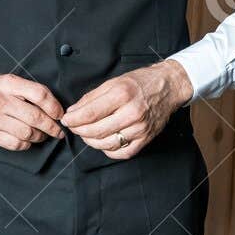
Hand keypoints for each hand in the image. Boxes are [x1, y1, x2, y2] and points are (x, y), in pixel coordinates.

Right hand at [0, 72, 64, 150]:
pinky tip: (27, 139)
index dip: (54, 106)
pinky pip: (16, 144)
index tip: (60, 114)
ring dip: (40, 136)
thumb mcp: (10, 81)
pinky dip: (26, 144)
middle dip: (52, 127)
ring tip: (43, 134)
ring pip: (28, 133)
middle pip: (36, 117)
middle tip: (58, 130)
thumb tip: (55, 108)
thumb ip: (30, 90)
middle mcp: (1, 101)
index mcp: (9, 84)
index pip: (39, 94)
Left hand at [60, 59, 192, 159]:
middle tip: (74, 127)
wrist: (169, 86)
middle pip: (96, 131)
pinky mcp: (146, 139)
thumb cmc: (140, 82)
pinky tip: (104, 142)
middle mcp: (132, 113)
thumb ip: (91, 98)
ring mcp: (140, 128)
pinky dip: (109, 151)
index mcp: (122, 94)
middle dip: (79, 131)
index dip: (73, 120)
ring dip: (91, 142)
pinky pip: (122, 153)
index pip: (90, 113)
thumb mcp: (114, 82)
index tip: (66, 120)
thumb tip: (73, 112)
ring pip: (107, 144)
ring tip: (87, 134)